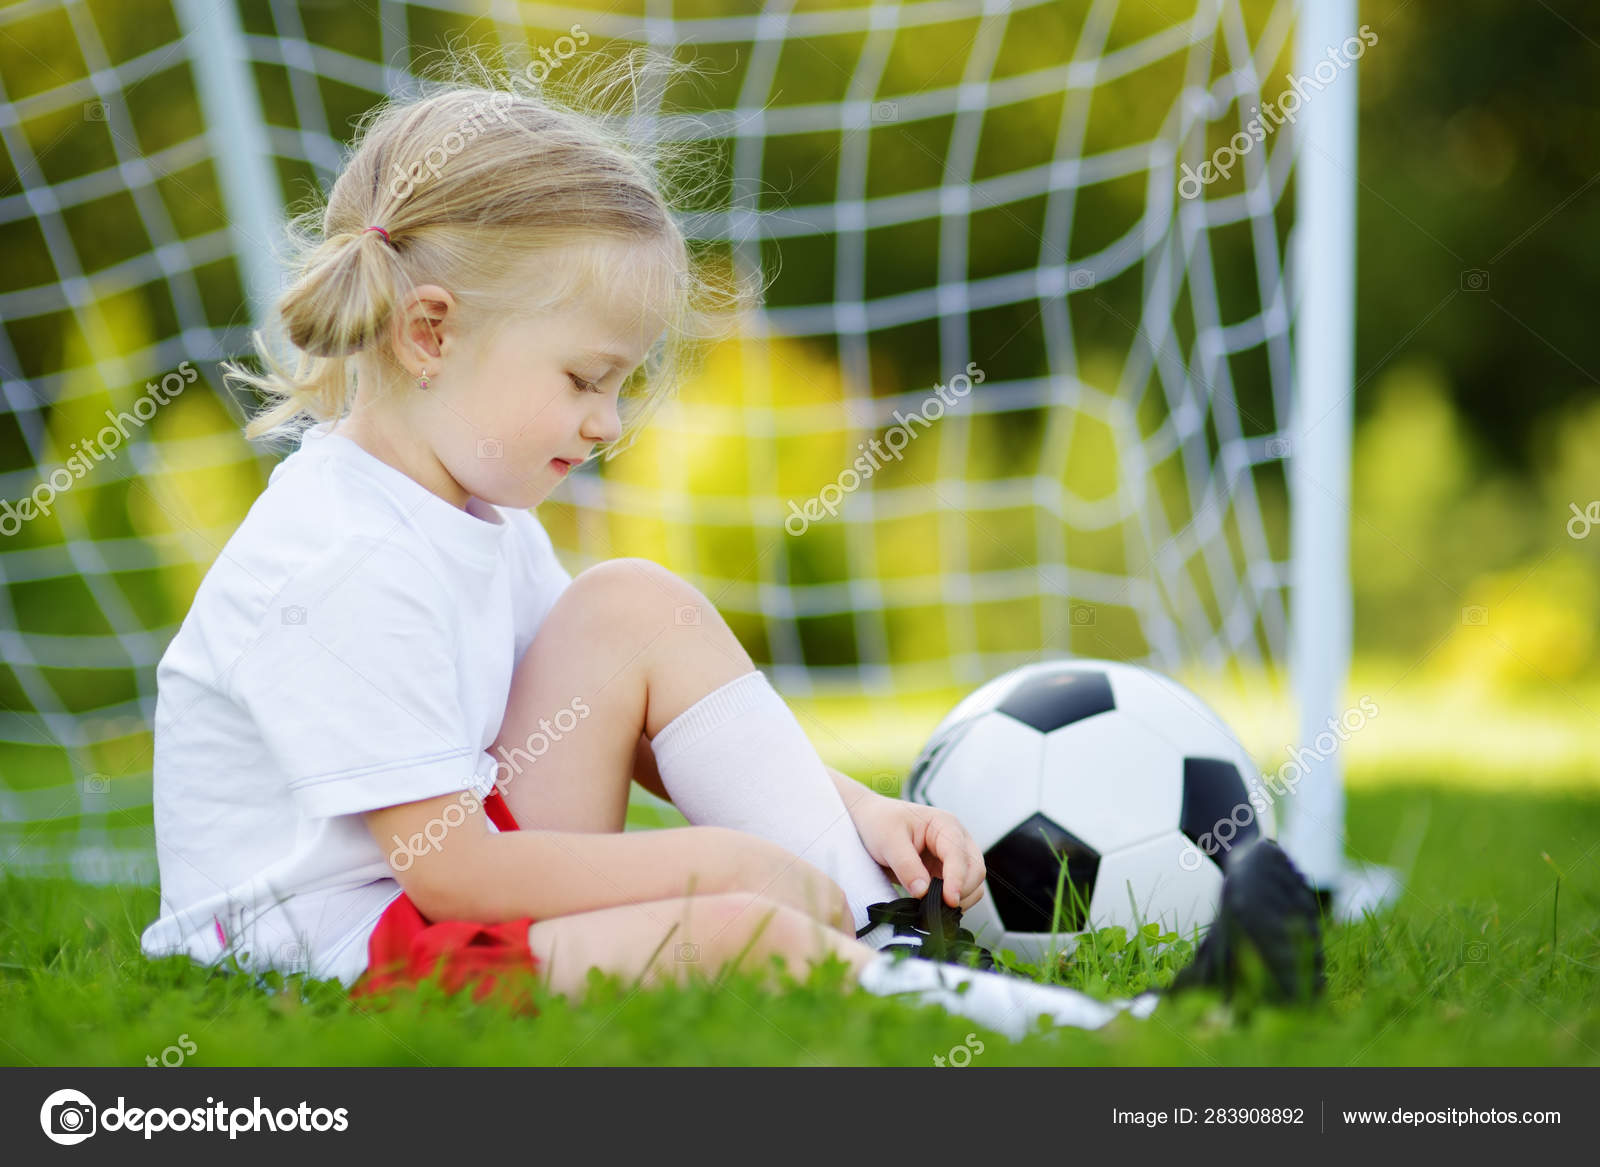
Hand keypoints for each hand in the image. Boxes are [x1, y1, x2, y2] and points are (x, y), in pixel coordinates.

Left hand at [848, 792, 986, 910]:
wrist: (870, 819)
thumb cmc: (880, 822)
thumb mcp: (888, 840)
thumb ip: (906, 866)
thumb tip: (923, 892)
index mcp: (945, 824)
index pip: (960, 855)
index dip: (957, 879)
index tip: (949, 900)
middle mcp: (956, 839)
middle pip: (976, 870)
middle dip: (962, 891)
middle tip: (938, 907)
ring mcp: (953, 856)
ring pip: (973, 882)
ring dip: (960, 898)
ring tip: (934, 907)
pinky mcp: (946, 871)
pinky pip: (960, 890)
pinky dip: (953, 901)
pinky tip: (934, 905)